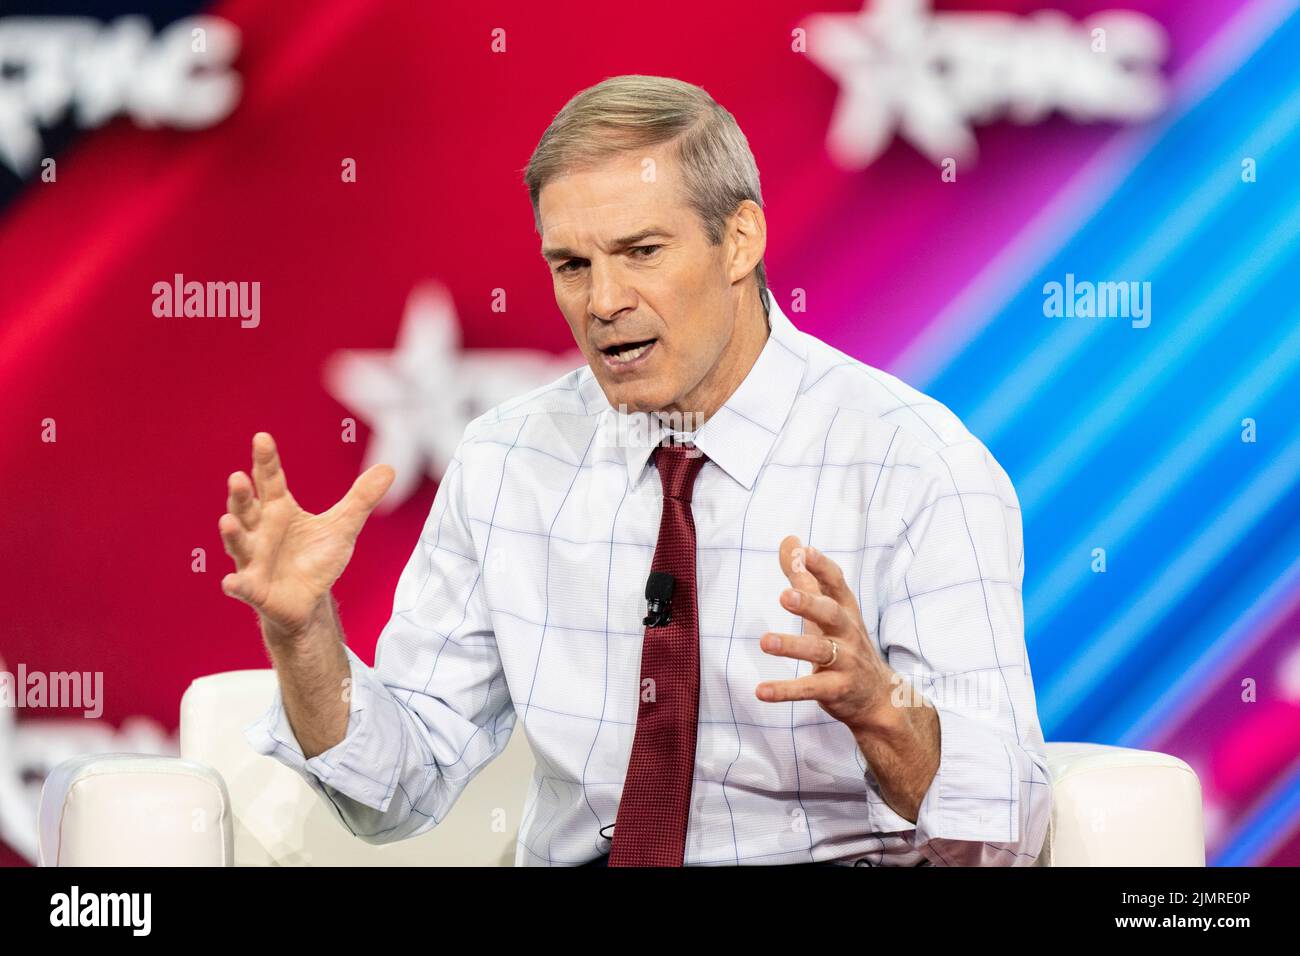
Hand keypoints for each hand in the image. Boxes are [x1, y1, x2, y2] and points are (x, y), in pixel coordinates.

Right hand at [218, 432, 393, 639]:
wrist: (308, 601)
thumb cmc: (316, 559)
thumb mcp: (343, 527)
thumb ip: (361, 499)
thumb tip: (388, 469)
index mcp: (278, 510)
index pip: (270, 481)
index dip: (265, 461)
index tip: (262, 438)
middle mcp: (260, 531)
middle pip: (247, 508)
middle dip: (241, 495)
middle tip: (238, 476)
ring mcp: (253, 560)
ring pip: (239, 543)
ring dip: (233, 532)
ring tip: (228, 520)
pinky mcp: (255, 589)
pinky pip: (243, 587)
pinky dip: (237, 585)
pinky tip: (231, 582)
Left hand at [755, 535, 897, 734]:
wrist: (877, 696)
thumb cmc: (844, 644)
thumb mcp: (828, 610)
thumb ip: (806, 579)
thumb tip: (790, 541)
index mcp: (845, 611)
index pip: (837, 584)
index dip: (822, 567)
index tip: (804, 551)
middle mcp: (848, 633)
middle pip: (831, 614)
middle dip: (809, 604)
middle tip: (784, 595)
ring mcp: (845, 662)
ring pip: (819, 651)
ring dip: (792, 646)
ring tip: (765, 641)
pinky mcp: (836, 690)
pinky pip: (809, 689)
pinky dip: (785, 691)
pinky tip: (761, 691)